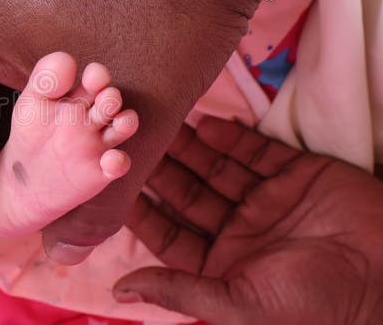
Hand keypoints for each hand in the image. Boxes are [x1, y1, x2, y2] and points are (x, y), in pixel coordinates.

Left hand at [114, 117, 382, 324]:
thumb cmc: (314, 304)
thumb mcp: (240, 305)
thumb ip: (180, 291)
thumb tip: (120, 291)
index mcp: (220, 264)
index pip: (169, 233)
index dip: (141, 210)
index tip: (112, 184)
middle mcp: (238, 230)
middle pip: (187, 194)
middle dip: (159, 169)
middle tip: (128, 141)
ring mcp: (266, 200)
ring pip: (215, 168)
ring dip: (188, 147)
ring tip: (159, 122)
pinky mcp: (295, 174)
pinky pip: (254, 151)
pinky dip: (230, 137)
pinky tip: (203, 123)